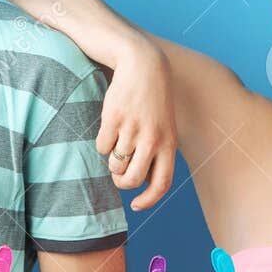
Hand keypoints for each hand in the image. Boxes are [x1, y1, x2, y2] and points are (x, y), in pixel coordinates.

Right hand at [96, 34, 176, 210]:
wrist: (143, 65)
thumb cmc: (153, 101)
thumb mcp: (164, 127)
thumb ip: (157, 154)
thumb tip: (141, 184)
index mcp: (169, 144)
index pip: (161, 184)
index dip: (148, 200)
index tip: (136, 206)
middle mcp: (153, 140)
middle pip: (131, 180)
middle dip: (121, 182)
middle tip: (118, 175)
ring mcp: (132, 130)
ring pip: (114, 165)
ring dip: (112, 161)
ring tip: (117, 145)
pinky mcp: (114, 119)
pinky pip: (102, 147)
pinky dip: (103, 144)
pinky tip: (110, 129)